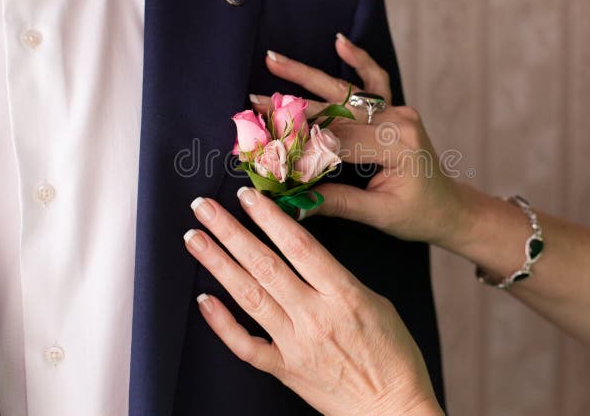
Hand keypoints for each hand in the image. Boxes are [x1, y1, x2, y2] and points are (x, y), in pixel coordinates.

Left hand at [185, 188, 442, 415]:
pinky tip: (204, 299)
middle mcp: (314, 316)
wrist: (393, 410)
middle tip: (204, 207)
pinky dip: (221, 322)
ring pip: (248, 296)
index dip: (269, 216)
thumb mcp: (378, 304)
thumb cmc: (394, 356)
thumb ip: (339, 280)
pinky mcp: (284, 369)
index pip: (298, 245)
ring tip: (195, 238)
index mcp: (343, 294)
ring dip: (218, 264)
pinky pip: (245, 344)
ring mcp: (295, 344)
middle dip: (230, 231)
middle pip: (264, 264)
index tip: (247, 195)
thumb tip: (306, 259)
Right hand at [254, 34, 477, 247]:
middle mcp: (397, 121)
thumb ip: (336, 202)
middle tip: (253, 102)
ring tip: (272, 58)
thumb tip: (292, 201)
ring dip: (306, 75)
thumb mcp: (378, 215)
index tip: (264, 145)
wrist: (450, 207)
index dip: (299, 145)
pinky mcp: (394, 109)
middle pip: (333, 111)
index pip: (335, 142)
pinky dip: (358, 58)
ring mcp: (397, 111)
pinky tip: (339, 40)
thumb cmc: (419, 214)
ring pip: (344, 91)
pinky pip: (374, 79)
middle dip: (290, 108)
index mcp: (396, 146)